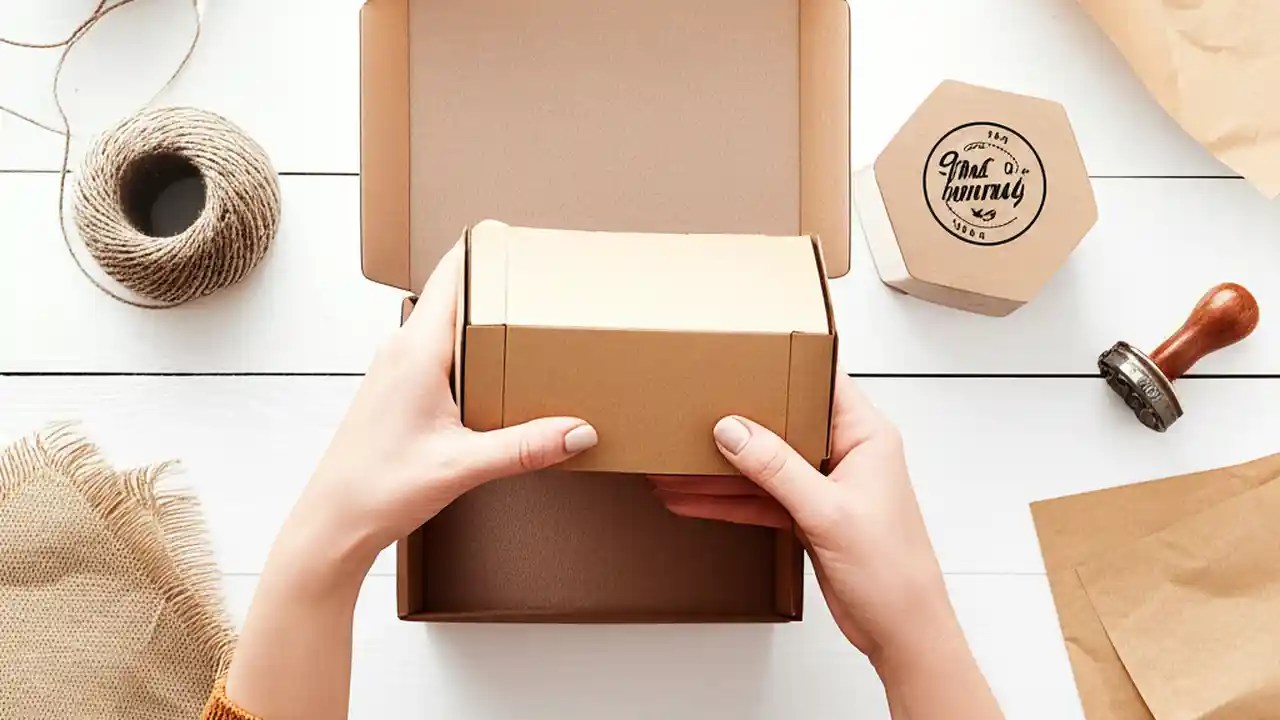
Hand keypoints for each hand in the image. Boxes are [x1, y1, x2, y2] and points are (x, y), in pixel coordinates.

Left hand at [290, 244, 598, 569]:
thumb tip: (581, 431)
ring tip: (525, 325)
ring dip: (481, 322)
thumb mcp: (463, 466)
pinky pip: (437, 352)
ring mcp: (394, 369)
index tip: (518, 237)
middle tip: (538, 282)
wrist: (331, 524)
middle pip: (453, 295)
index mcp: (417, 351)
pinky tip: (494, 377)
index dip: (482, 250)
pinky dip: (468, 352)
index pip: (450, 275)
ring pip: (445, 326)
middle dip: (494, 286)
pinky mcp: (395, 391)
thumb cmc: (380, 489)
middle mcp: (401, 349)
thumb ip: (526, 446)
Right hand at [650, 375, 950, 661]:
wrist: (901, 630)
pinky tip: (693, 498)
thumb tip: (734, 431)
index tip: (742, 359)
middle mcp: (847, 453)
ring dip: (724, 467)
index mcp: (867, 436)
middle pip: (786, 420)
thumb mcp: (828, 512)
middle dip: (740, 418)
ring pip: (766, 463)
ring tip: (676, 461)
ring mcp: (826, 485)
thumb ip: (777, 469)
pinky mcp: (809, 514)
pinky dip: (729, 500)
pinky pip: (761, 497)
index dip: (784, 366)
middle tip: (695, 409)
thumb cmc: (894, 571)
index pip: (822, 382)